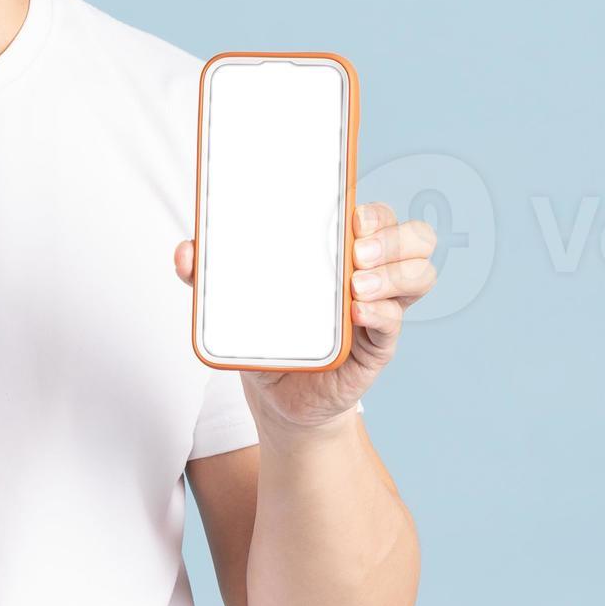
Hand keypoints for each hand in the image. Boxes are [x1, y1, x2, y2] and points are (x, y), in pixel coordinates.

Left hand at [172, 202, 438, 430]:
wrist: (278, 395)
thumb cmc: (269, 332)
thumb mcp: (238, 301)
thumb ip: (210, 276)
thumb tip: (184, 253)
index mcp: (343, 249)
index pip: (378, 215)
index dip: (375, 211)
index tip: (352, 215)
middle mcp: (373, 272)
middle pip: (415, 238)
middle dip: (393, 237)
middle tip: (357, 250)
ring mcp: (381, 308)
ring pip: (420, 274)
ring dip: (394, 273)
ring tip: (356, 286)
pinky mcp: (378, 345)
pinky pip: (396, 322)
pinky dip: (382, 313)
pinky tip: (358, 313)